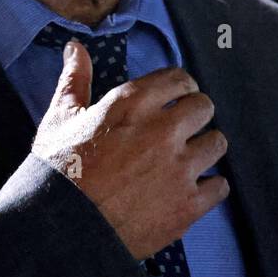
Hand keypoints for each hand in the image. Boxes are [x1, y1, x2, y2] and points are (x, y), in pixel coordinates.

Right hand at [31, 39, 228, 259]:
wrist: (60, 229)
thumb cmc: (57, 171)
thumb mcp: (61, 118)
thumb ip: (75, 79)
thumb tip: (75, 47)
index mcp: (132, 104)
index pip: (180, 79)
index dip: (180, 88)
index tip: (176, 98)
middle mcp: (162, 131)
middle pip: (205, 107)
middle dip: (194, 115)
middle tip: (180, 129)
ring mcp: (178, 169)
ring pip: (218, 144)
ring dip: (205, 148)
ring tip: (187, 158)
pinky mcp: (187, 205)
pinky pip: (221, 186)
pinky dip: (210, 187)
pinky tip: (192, 188)